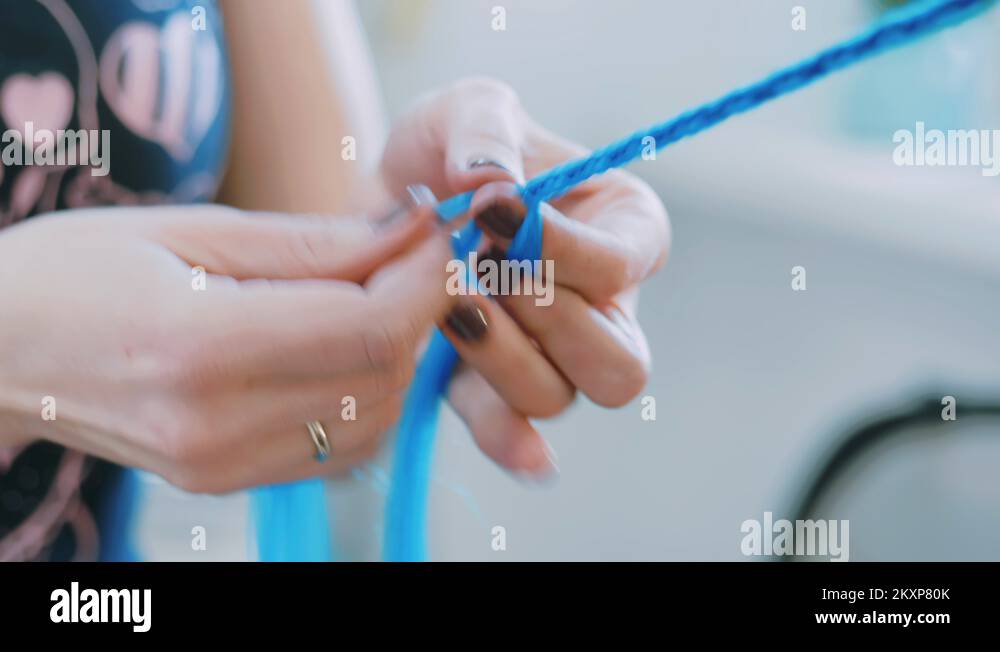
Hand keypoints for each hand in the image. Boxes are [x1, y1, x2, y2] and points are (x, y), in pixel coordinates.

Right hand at [0, 204, 453, 491]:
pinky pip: (341, 447)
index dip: (426, 279)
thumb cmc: (76, 273)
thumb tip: (410, 231)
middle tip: (402, 257)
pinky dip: (365, 394)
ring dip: (394, 353)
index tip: (435, 236)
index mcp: (201, 346)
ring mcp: (222, 464)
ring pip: (377, 417)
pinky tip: (336, 347)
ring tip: (363, 296)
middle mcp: (216, 423)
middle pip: (385, 375)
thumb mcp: (190, 230)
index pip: (371, 328)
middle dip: (417, 310)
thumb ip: (313, 241)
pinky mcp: (226, 480)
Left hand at [381, 77, 669, 478]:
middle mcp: (604, 306)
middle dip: (546, 321)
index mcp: (623, 231)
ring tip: (446, 300)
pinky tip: (517, 452)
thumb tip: (492, 183)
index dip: (563, 250)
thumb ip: (484, 128)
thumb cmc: (449, 148)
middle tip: (479, 272)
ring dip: (498, 354)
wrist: (387, 200)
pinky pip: (513, 430)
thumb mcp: (467, 109)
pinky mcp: (492, 388)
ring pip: (555, 395)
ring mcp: (553, 356)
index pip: (623, 263)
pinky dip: (510, 440)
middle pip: (616, 362)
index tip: (491, 211)